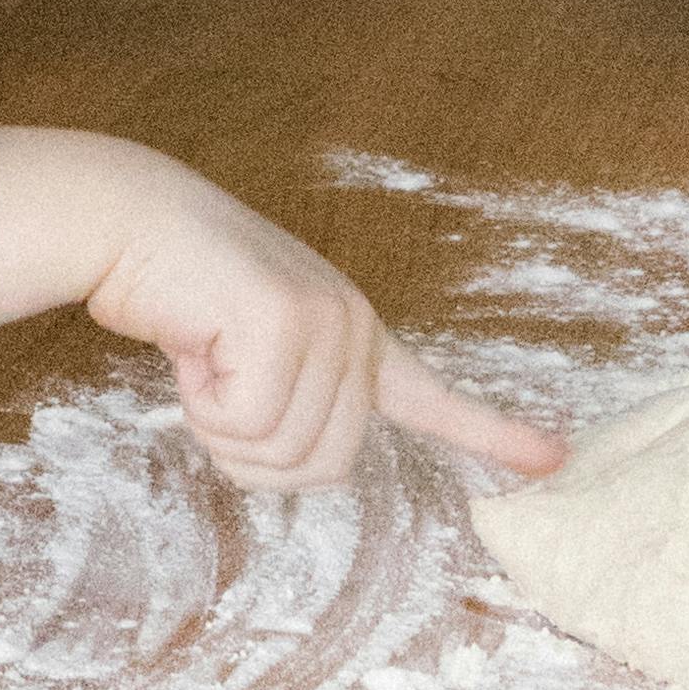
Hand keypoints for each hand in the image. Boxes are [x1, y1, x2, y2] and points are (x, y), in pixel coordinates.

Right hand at [0, 130, 563, 490]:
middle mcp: (356, 329)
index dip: (492, 433)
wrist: (132, 221)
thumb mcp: (251, 358)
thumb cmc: (182, 294)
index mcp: (356, 339)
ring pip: (280, 453)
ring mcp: (328, 321)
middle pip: (320, 468)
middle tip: (218, 377)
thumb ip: (296, 402)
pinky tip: (194, 341)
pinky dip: (200, 402)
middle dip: (250, 449)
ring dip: (220, 424)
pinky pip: (244, 423)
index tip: (556, 458)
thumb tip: (316, 462)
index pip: (434, 396)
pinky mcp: (286, 321)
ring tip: (207, 352)